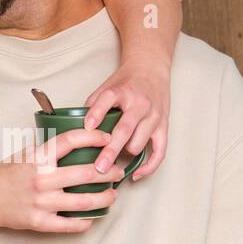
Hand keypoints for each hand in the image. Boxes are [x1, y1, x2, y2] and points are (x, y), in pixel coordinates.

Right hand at [0, 128, 125, 232]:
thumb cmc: (5, 176)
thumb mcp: (24, 154)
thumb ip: (48, 150)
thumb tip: (76, 142)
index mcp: (38, 158)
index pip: (71, 141)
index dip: (93, 137)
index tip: (107, 139)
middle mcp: (41, 179)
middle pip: (86, 173)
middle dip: (108, 172)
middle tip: (118, 171)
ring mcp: (42, 202)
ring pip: (84, 201)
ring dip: (104, 198)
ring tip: (112, 195)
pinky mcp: (40, 222)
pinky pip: (70, 224)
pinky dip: (85, 222)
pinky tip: (93, 217)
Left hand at [82, 54, 169, 179]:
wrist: (151, 69)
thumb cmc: (127, 81)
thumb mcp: (107, 85)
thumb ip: (93, 104)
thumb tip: (78, 129)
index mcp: (122, 91)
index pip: (108, 100)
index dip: (97, 114)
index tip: (87, 127)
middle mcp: (140, 103)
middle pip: (124, 130)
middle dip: (111, 150)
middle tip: (99, 167)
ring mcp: (153, 116)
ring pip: (139, 143)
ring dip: (125, 153)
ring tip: (113, 158)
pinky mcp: (164, 126)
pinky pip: (159, 152)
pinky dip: (149, 166)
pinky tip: (136, 174)